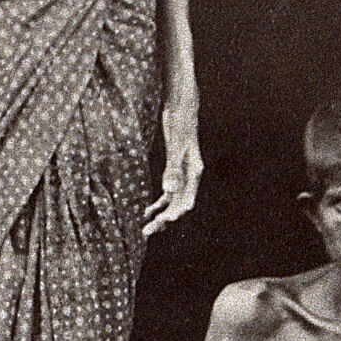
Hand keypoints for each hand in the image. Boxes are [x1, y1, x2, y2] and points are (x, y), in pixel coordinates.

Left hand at [145, 105, 201, 234]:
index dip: (176, 213)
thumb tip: (167, 191)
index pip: (186, 199)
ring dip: (160, 216)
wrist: (182, 108)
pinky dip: (158, 203)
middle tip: (147, 232)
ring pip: (172, 202)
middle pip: (178, 204)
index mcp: (194, 172)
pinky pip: (167, 193)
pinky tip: (146, 211)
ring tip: (146, 230)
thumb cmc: (181, 124)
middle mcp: (190, 177)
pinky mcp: (174, 171)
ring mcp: (182, 175)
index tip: (164, 222)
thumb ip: (172, 170)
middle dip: (164, 220)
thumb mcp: (175, 146)